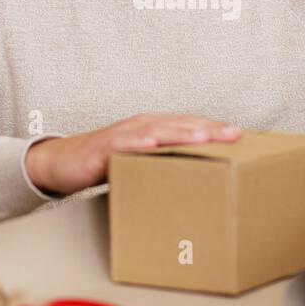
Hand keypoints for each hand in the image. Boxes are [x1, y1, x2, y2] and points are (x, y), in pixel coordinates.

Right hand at [24, 114, 242, 195]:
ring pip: (157, 130)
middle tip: (235, 135)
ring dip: (181, 132)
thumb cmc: (105, 163)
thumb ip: (166, 165)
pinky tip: (154, 145)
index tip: (241, 135)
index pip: (189, 125)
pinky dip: (139, 144)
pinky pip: (124, 144)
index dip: (214, 128)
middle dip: (208, 128)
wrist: (63, 163)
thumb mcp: (142, 163)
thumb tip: (198, 181)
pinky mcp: (104, 147)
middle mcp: (142, 126)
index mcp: (154, 128)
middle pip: (180, 124)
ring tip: (204, 137)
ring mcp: (124, 134)